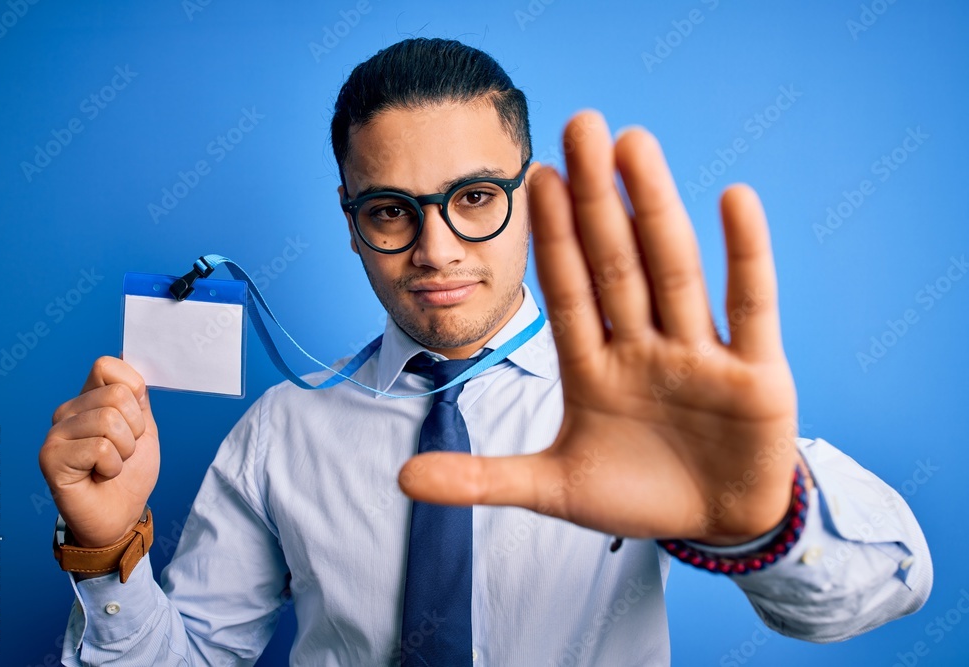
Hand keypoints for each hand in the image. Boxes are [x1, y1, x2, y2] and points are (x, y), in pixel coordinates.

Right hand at [39, 357, 159, 547]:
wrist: (121, 514)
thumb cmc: (130, 474)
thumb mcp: (144, 428)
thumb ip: (137, 397)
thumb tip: (129, 358)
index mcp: (88, 399)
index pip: (107, 365)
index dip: (134, 391)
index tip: (134, 421)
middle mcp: (68, 411)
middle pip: (116, 395)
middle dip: (134, 429)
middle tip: (122, 451)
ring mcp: (56, 433)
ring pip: (109, 421)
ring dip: (124, 450)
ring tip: (110, 464)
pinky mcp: (51, 457)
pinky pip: (100, 447)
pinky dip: (112, 466)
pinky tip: (98, 476)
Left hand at [399, 110, 799, 542]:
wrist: (716, 523)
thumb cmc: (637, 494)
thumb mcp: (554, 488)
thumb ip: (483, 479)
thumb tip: (401, 480)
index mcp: (594, 367)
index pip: (568, 290)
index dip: (552, 236)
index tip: (536, 177)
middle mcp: (644, 348)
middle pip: (616, 262)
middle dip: (596, 198)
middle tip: (580, 124)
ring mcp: (700, 356)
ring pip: (673, 269)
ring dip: (655, 208)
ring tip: (634, 143)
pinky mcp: (757, 374)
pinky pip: (751, 306)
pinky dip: (747, 255)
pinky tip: (734, 199)